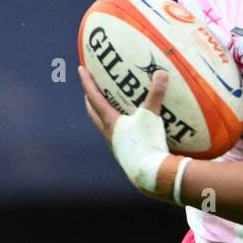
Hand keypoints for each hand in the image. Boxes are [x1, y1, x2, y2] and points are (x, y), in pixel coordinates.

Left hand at [78, 67, 184, 202]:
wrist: (150, 173)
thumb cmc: (147, 144)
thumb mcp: (152, 117)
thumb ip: (156, 95)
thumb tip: (162, 73)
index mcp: (110, 121)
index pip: (94, 97)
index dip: (87, 82)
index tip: (80, 69)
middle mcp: (108, 133)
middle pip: (92, 113)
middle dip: (89, 100)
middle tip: (89, 90)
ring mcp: (114, 146)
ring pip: (101, 126)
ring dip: (100, 115)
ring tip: (105, 108)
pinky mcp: (123, 155)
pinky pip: (114, 137)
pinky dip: (115, 128)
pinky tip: (124, 128)